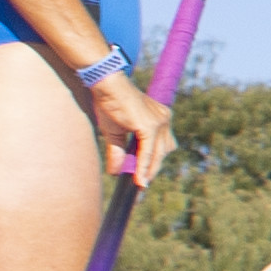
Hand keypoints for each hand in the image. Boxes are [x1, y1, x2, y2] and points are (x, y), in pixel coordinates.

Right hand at [80, 67, 167, 184]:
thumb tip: (115, 173)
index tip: (145, 178)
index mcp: (160, 118)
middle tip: (142, 184)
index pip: (161, 145)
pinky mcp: (150, 126)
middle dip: (153, 168)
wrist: (106, 86)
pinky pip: (149, 152)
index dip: (154, 162)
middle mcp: (164, 119)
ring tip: (140, 184)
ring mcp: (159, 122)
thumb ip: (119, 152)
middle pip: (163, 151)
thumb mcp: (115, 133)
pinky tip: (139, 179)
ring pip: (158, 154)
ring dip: (149, 171)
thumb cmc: (110, 104)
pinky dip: (144, 166)